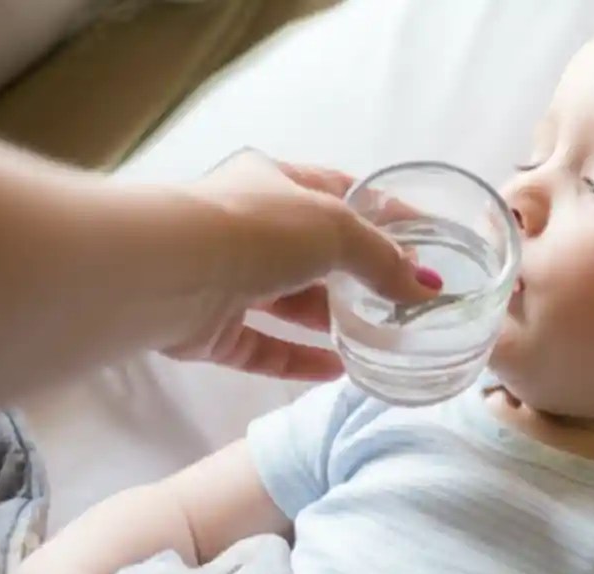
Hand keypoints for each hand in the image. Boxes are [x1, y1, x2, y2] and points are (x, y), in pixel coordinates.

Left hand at [164, 149, 441, 379]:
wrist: (167, 270)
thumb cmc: (255, 229)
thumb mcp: (335, 230)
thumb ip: (382, 259)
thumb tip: (425, 286)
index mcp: (272, 182)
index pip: (336, 191)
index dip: (381, 213)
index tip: (423, 240)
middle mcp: (247, 227)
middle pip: (313, 253)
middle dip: (357, 276)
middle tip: (403, 302)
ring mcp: (225, 279)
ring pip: (287, 303)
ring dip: (330, 321)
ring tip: (379, 341)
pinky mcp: (208, 329)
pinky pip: (262, 347)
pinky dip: (298, 360)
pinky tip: (337, 372)